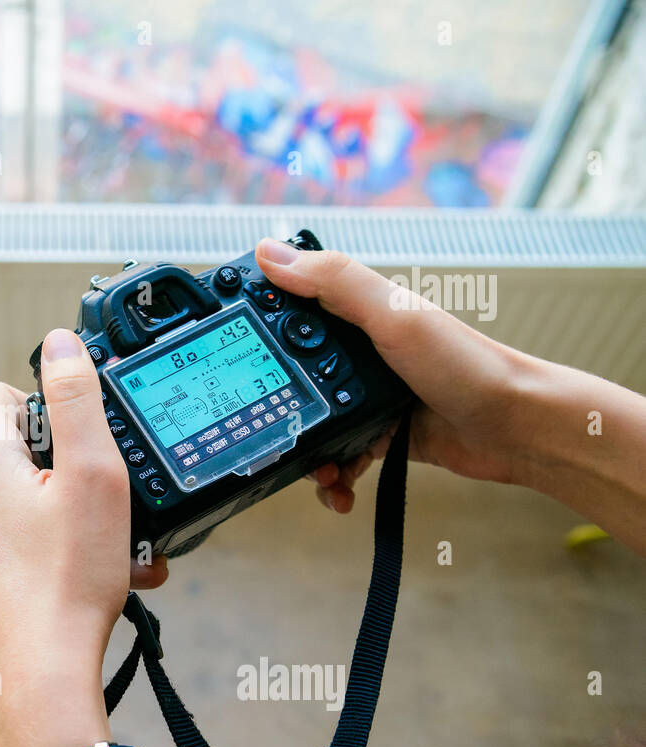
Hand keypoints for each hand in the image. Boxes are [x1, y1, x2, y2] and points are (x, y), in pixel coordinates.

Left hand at [0, 328, 162, 746]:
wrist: (43, 673)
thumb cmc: (68, 580)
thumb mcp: (93, 474)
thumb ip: (77, 400)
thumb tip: (60, 344)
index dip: (45, 401)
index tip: (82, 434)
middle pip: (18, 448)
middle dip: (72, 465)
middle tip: (112, 497)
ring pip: (28, 499)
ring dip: (77, 511)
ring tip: (122, 545)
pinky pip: (25, 540)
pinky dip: (64, 546)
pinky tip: (106, 573)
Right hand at [255, 238, 540, 512]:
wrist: (518, 429)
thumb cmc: (467, 366)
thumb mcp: (393, 316)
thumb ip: (334, 283)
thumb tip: (268, 254)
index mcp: (359, 313)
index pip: (290, 310)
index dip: (255, 329)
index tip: (227, 353)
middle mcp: (360, 352)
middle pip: (291, 378)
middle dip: (277, 410)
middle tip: (270, 430)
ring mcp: (369, 397)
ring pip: (312, 425)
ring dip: (308, 457)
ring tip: (318, 475)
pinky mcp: (381, 435)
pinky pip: (341, 459)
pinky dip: (335, 480)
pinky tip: (340, 493)